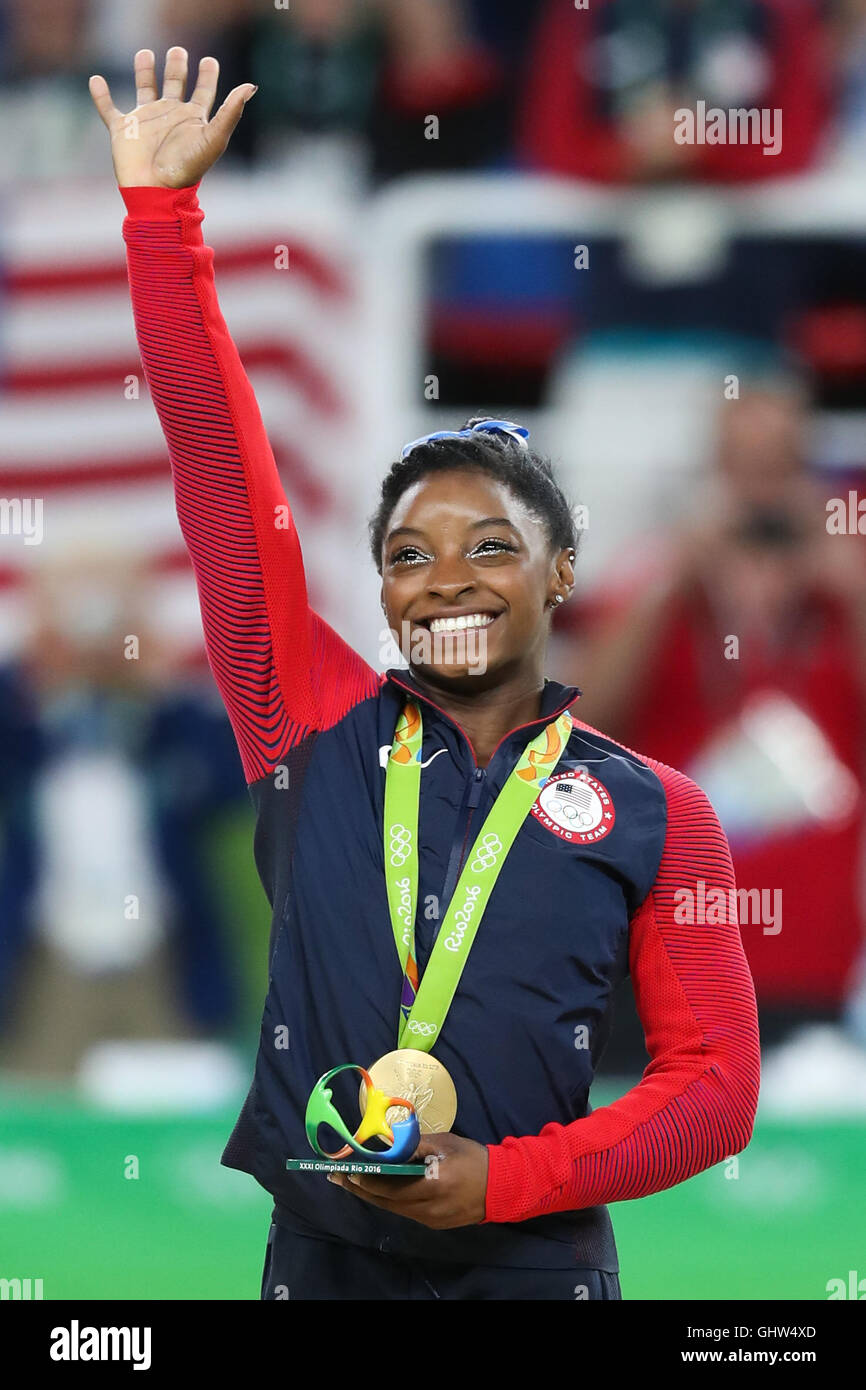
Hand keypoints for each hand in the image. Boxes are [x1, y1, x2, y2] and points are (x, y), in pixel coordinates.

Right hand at [88, 46, 255, 188]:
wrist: (157, 191)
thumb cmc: (187, 168)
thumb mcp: (213, 138)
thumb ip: (230, 112)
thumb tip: (250, 87)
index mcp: (192, 120)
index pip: (203, 92)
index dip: (208, 77)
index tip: (210, 61)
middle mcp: (170, 117)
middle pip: (174, 85)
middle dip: (177, 68)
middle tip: (178, 51)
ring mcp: (146, 122)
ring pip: (145, 90)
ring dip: (144, 72)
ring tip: (145, 53)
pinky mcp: (122, 131)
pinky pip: (108, 109)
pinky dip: (101, 95)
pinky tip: (96, 80)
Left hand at [328, 1133, 488, 1228]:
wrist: (502, 1186)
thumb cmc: (474, 1159)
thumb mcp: (445, 1143)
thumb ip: (415, 1145)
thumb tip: (388, 1143)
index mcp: (431, 1186)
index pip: (388, 1187)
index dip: (364, 1180)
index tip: (345, 1170)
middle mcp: (427, 1208)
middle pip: (385, 1201)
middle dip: (359, 1188)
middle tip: (338, 1178)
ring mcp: (430, 1219)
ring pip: (393, 1208)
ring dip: (372, 1195)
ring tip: (352, 1183)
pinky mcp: (434, 1223)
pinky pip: (405, 1211)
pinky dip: (389, 1200)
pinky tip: (379, 1190)